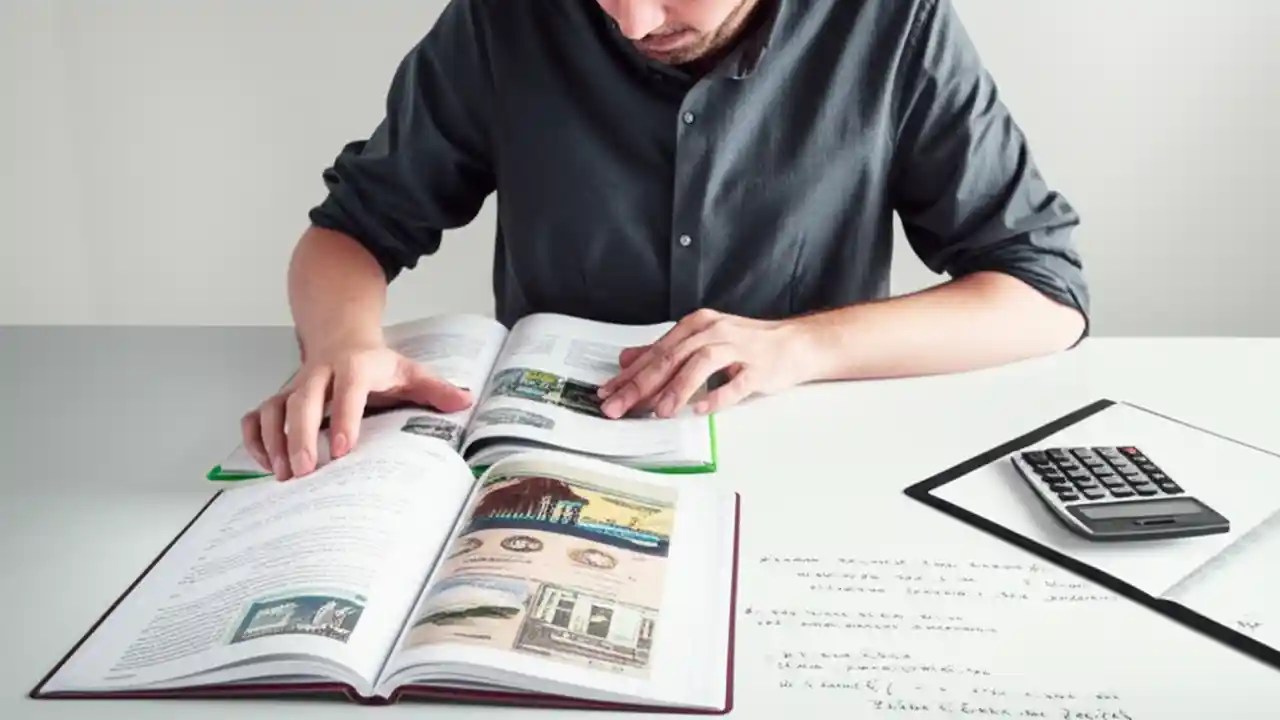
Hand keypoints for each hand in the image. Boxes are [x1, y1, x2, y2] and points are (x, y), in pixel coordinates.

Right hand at [241, 342, 471, 479]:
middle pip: (302, 399)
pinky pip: (257, 416)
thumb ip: (435, 388)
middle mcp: (319, 374)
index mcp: (354, 366)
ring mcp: (294, 386)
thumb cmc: (375, 363)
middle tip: (305, 471)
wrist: (340, 335)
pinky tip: (268, 465)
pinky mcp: (278, 397)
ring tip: (284, 475)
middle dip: (300, 435)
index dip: (343, 417)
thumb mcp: (408, 370)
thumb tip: (465, 402)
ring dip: (274, 441)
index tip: (341, 449)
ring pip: (274, 408)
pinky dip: (256, 439)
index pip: (347, 389)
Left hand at [596, 309, 813, 418]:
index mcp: (696, 326)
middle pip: (672, 357)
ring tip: (660, 411)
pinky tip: (702, 409)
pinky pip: (737, 382)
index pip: (656, 352)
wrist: (793, 342)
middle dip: (641, 384)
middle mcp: (713, 332)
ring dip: (678, 387)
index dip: (629, 374)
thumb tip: (626, 360)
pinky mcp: (759, 366)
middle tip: (619, 406)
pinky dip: (719, 395)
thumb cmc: (745, 345)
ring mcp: (738, 348)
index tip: (607, 393)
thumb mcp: (700, 343)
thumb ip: (664, 352)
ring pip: (701, 363)